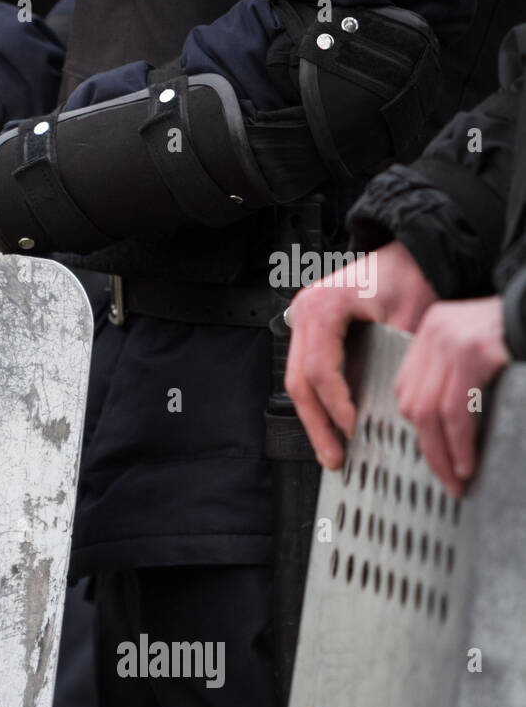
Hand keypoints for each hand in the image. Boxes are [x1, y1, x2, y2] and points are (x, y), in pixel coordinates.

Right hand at [285, 240, 437, 468]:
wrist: (407, 249)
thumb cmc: (408, 273)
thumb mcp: (410, 314)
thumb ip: (396, 357)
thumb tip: (393, 405)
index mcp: (322, 308)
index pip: (320, 370)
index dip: (336, 405)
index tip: (354, 429)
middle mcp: (303, 313)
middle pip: (298, 382)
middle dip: (316, 425)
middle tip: (334, 456)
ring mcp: (302, 321)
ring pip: (296, 381)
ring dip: (313, 418)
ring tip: (330, 450)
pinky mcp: (310, 330)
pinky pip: (305, 371)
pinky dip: (317, 400)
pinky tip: (330, 424)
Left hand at [394, 297, 509, 496]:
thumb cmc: (522, 336)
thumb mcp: (478, 348)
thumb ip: (452, 374)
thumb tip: (434, 426)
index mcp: (433, 329)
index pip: (406, 388)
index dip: (416, 428)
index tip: (432, 455)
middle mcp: (435, 330)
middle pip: (413, 403)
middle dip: (427, 448)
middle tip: (446, 479)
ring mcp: (451, 340)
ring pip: (428, 411)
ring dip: (441, 454)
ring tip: (456, 479)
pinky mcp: (473, 352)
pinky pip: (455, 410)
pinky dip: (458, 443)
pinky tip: (467, 464)